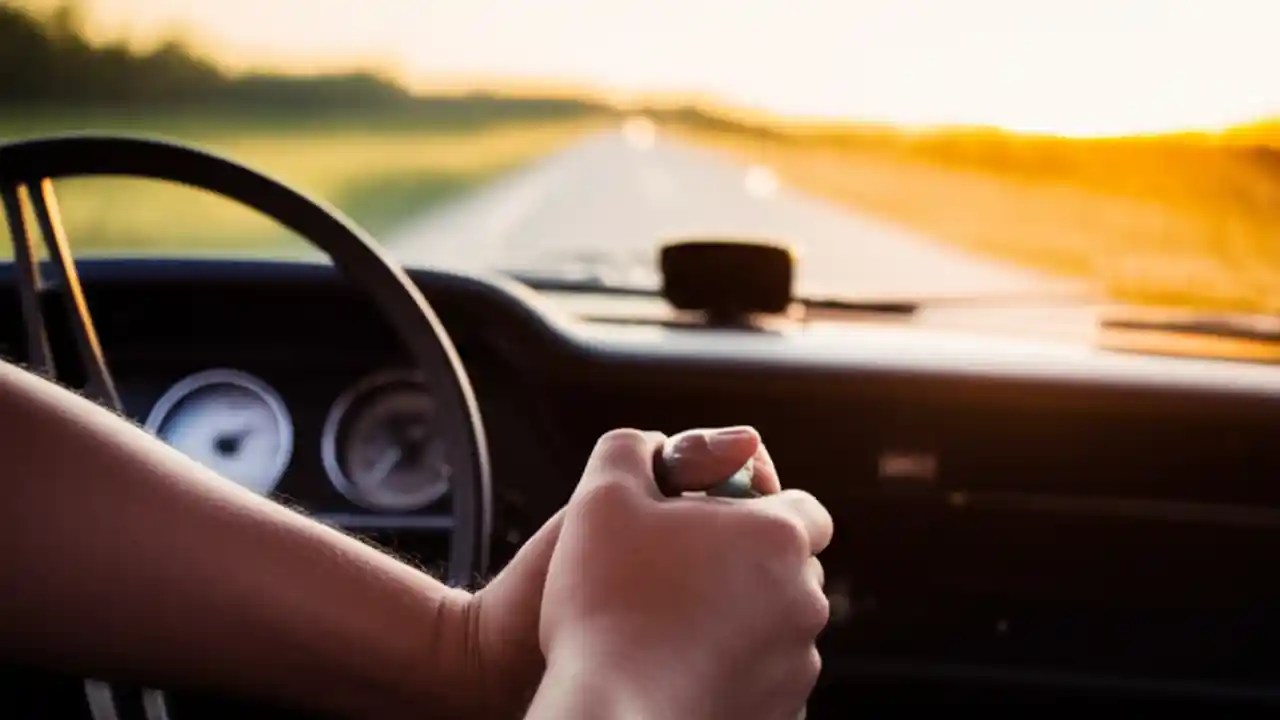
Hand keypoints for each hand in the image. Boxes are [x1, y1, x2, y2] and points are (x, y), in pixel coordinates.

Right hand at [453, 427, 778, 716]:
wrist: (612, 715)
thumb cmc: (606, 602)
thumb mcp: (601, 497)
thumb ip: (630, 450)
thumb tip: (651, 443)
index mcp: (778, 535)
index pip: (800, 506)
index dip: (753, 508)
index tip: (706, 524)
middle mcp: (804, 598)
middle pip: (789, 566)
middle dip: (744, 564)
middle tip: (678, 571)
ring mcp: (797, 663)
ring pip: (776, 624)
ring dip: (737, 618)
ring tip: (668, 626)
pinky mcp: (780, 712)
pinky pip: (762, 676)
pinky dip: (732, 669)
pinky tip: (679, 668)